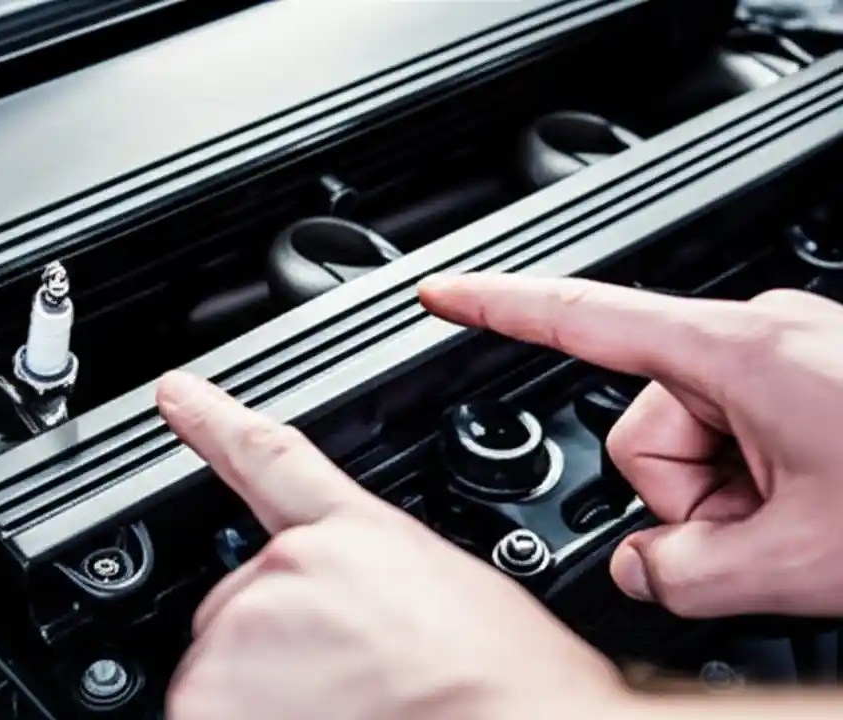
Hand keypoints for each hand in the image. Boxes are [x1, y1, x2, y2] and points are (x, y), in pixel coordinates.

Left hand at [156, 371, 622, 719]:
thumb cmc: (509, 685)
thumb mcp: (457, 598)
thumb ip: (377, 584)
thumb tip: (355, 616)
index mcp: (355, 532)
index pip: (268, 457)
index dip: (213, 420)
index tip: (174, 392)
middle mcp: (288, 565)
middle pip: (242, 606)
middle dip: (276, 648)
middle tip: (346, 684)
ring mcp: (245, 626)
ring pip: (219, 669)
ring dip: (260, 698)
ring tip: (345, 712)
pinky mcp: (213, 695)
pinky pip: (204, 713)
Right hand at [419, 274, 842, 617]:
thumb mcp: (800, 561)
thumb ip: (687, 576)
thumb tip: (640, 572)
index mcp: (735, 351)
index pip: (577, 318)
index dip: (495, 307)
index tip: (441, 294)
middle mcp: (754, 339)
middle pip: (644, 431)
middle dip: (686, 498)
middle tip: (766, 532)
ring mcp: (786, 357)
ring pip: (691, 443)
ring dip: (729, 500)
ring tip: (805, 519)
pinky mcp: (810, 379)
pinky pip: (739, 435)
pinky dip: (760, 487)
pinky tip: (819, 506)